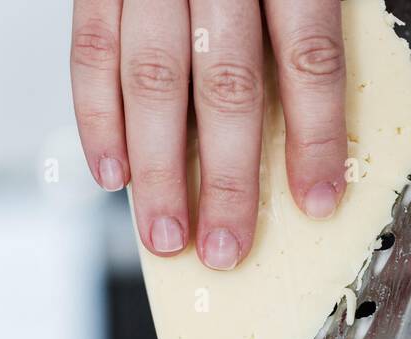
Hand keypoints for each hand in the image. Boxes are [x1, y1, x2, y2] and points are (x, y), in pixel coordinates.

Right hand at [71, 0, 348, 270]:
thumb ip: (296, 18)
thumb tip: (300, 113)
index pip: (307, 57)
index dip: (315, 135)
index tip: (318, 200)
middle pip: (226, 84)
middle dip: (226, 179)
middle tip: (225, 244)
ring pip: (152, 82)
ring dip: (159, 171)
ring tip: (166, 232)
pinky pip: (91, 53)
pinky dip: (97, 120)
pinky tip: (113, 173)